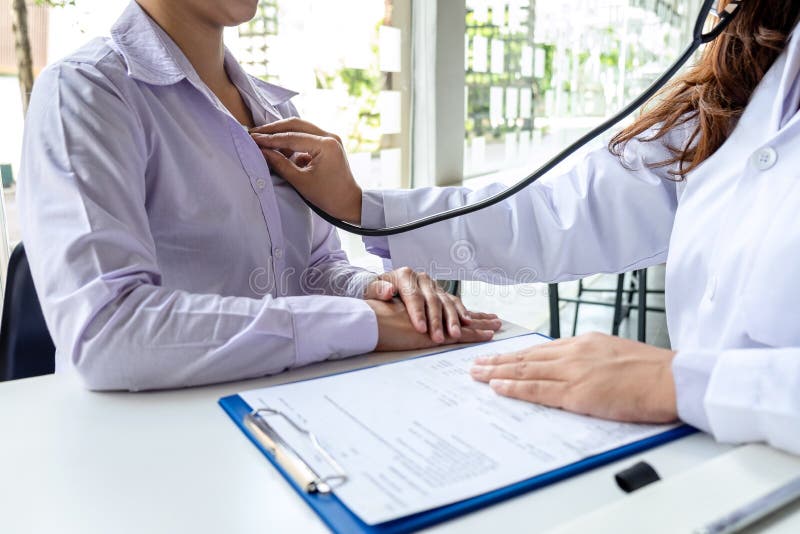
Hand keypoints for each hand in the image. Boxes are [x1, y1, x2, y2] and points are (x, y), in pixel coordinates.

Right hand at [250, 119, 361, 223]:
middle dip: (275, 129)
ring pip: (301, 128)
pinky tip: (280, 150)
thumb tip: (262, 151)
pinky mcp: (329, 143)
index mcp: (326, 145)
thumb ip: (280, 164)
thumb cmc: (327, 196)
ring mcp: (331, 138)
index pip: (291, 137)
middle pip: (296, 125)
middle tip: (256, 133)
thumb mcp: (300, 181)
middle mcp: (330, 136)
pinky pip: (307, 136)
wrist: (349, 203)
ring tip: (265, 141)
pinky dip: (293, 141)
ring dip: (283, 134)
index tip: (253, 138)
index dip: (270, 138)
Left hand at [364, 267, 501, 342]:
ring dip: (452, 319)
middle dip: (436, 321)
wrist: (380, 287)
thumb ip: (377, 290)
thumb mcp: (370, 290)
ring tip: (455, 334)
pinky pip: (454, 302)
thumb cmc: (374, 291)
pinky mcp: (441, 293)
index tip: (420, 328)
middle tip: (438, 338)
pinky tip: (467, 322)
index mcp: (405, 276)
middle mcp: (422, 279)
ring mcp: (433, 286)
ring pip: (446, 302)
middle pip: (432, 300)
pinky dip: (461, 312)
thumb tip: (388, 291)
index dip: (418, 313)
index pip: (414, 296)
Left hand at [470, 332, 677, 422]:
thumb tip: (577, 366)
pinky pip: (538, 390)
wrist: (673, 379)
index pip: (541, 349)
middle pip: (527, 357)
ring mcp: (574, 372)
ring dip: (497, 372)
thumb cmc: (653, 370)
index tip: (499, 356)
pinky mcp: (578, 393)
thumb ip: (592, 357)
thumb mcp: (616, 352)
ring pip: (526, 370)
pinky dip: (515, 388)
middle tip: (475, 363)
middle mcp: (574, 353)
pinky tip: (498, 387)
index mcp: (584, 343)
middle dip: (498, 360)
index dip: (517, 354)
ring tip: (477, 374)